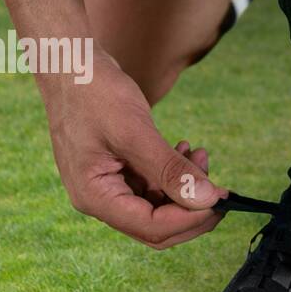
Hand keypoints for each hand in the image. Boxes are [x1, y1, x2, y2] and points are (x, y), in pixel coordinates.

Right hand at [40, 46, 223, 248]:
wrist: (69, 64)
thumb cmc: (92, 92)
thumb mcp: (134, 130)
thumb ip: (169, 169)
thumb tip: (207, 200)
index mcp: (94, 196)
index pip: (150, 227)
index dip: (189, 218)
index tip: (220, 198)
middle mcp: (99, 198)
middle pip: (155, 227)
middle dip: (191, 210)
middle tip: (221, 188)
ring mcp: (107, 186)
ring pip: (157, 207)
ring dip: (184, 189)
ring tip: (200, 156)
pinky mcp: (116, 171)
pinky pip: (151, 186)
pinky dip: (172, 175)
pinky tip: (184, 150)